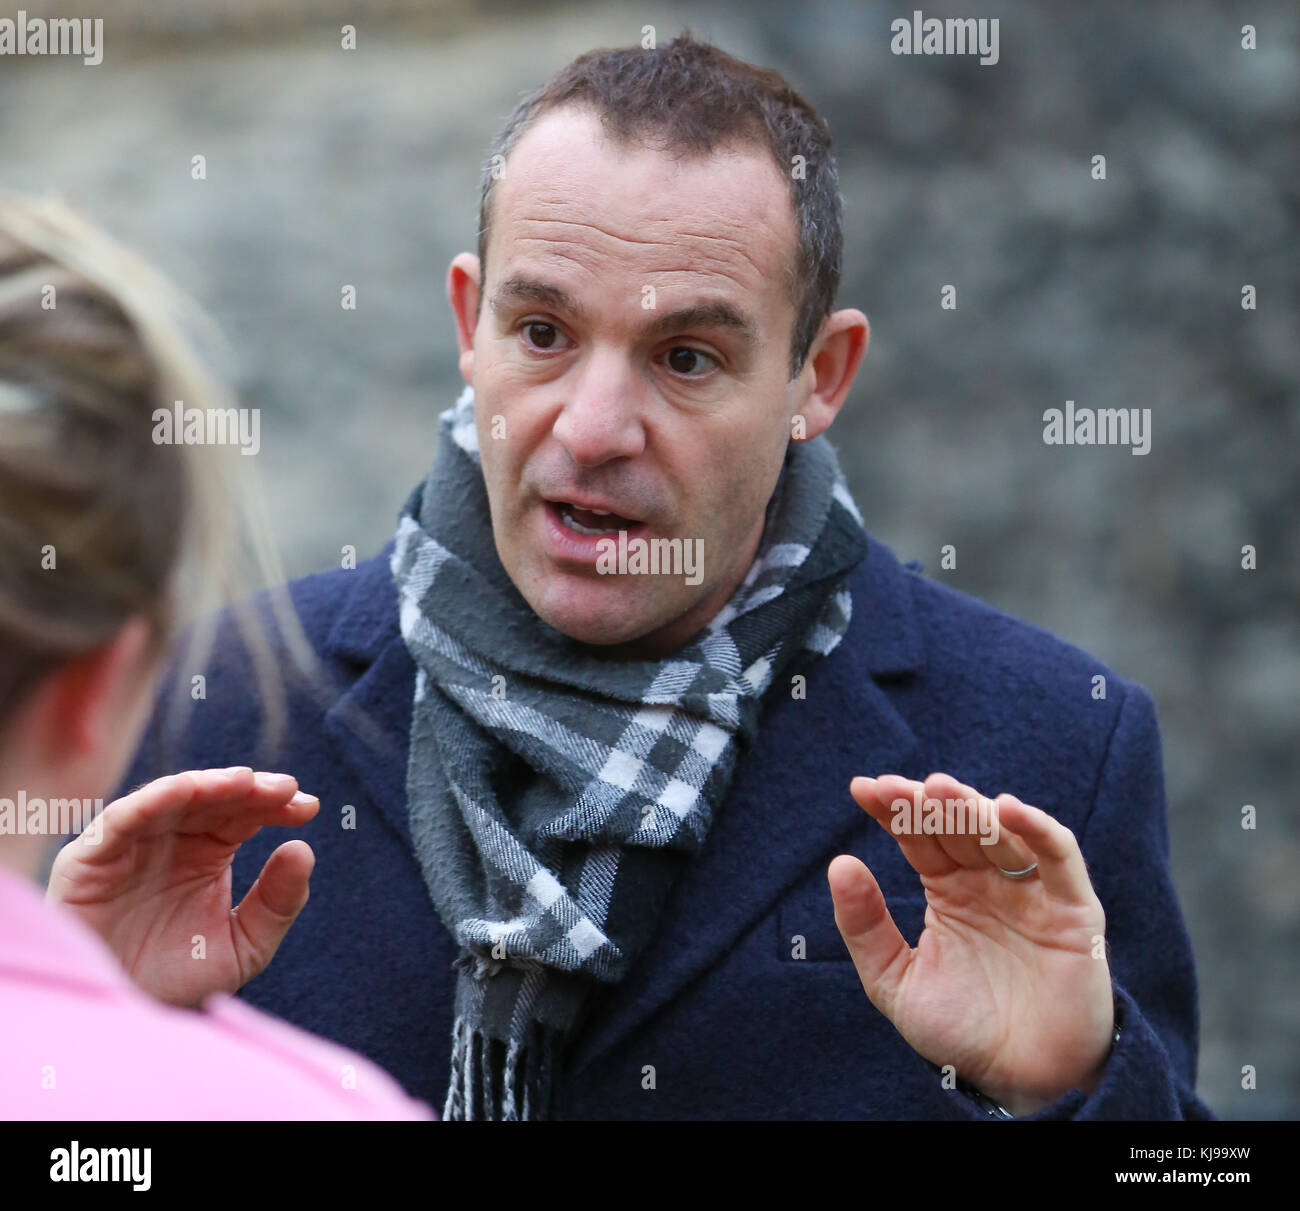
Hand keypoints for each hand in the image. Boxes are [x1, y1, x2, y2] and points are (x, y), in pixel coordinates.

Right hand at [47, 767, 318, 1007]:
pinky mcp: (90, 858)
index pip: (245, 813)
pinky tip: (187, 788)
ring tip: (246, 782)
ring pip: (172, 798)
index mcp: (207, 852)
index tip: (310, 807)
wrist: (119, 1019)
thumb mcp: (243, 946)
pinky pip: (122, 818)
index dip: (276, 805)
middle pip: (214, 798)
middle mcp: (170, 840)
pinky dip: (153, 800)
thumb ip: (277, 903)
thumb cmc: (177, 982)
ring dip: (209, 784)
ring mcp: (131, 845)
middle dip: (251, 790)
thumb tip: (305, 849)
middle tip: (286, 789)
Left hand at [829, 772, 1113, 1114]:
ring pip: (1001, 832)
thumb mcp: (896, 981)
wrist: (1021, 1082)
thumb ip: (866, 928)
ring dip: (971, 806)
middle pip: (956, 825)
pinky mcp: (1074, 909)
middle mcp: (989, 881)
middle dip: (925, 802)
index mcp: (948, 890)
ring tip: (939, 789)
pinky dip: (1038, 829)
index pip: (918, 837)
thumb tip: (839, 863)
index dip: (892, 810)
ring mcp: (1031, 891)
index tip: (862, 789)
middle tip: (893, 788)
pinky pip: (1060, 858)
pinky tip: (1007, 809)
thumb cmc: (961, 1030)